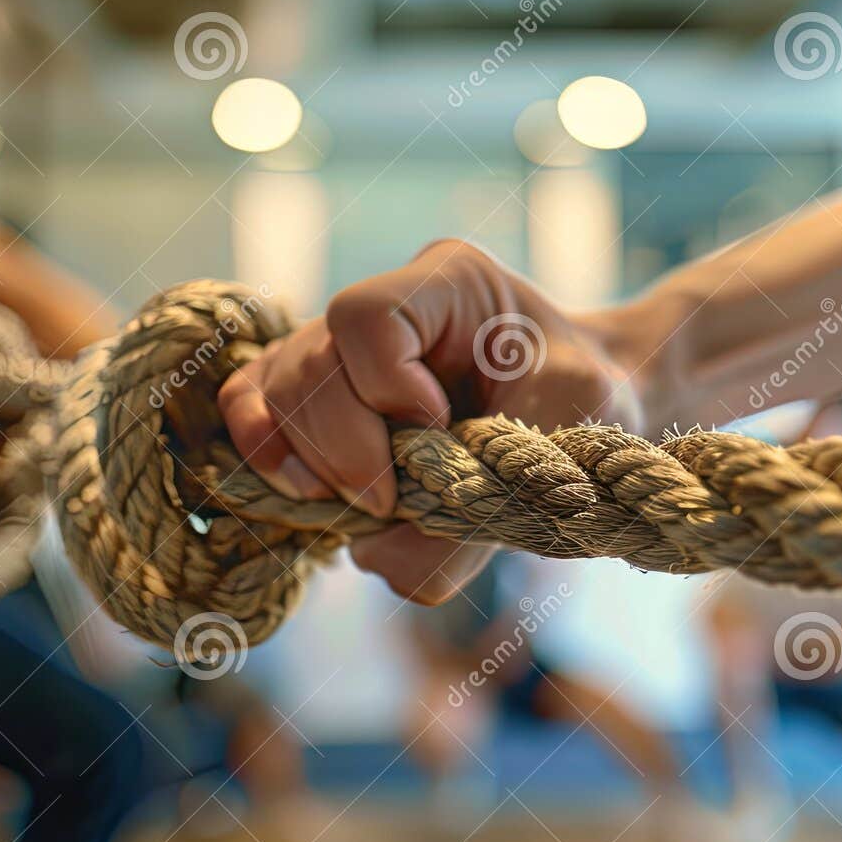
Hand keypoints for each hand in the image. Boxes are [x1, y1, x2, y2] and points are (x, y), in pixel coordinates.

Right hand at [219, 239, 639, 602]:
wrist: (591, 402)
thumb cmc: (587, 412)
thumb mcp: (562, 458)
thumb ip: (482, 513)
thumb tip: (377, 558)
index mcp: (451, 282)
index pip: (366, 317)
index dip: (383, 388)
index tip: (438, 432)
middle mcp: (382, 303)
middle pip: (307, 365)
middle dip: (342, 449)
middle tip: (391, 502)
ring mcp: (339, 343)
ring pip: (270, 393)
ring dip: (309, 465)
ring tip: (368, 504)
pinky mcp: (318, 390)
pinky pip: (249, 407)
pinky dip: (266, 454)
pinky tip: (309, 494)